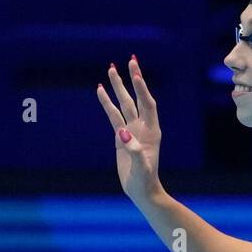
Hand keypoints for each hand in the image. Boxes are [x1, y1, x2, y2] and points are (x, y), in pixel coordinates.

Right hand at [96, 56, 162, 205]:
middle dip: (132, 80)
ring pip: (123, 104)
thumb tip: (121, 133)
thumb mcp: (141, 167)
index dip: (142, 89)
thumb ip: (134, 150)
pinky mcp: (121, 136)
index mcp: (152, 131)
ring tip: (110, 69)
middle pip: (136, 98)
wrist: (142, 191)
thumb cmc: (145, 180)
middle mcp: (143, 127)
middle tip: (129, 61)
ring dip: (117, 87)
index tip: (136, 74)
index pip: (147, 104)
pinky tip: (100, 90)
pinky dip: (106, 103)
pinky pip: (112, 115)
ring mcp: (132, 130)